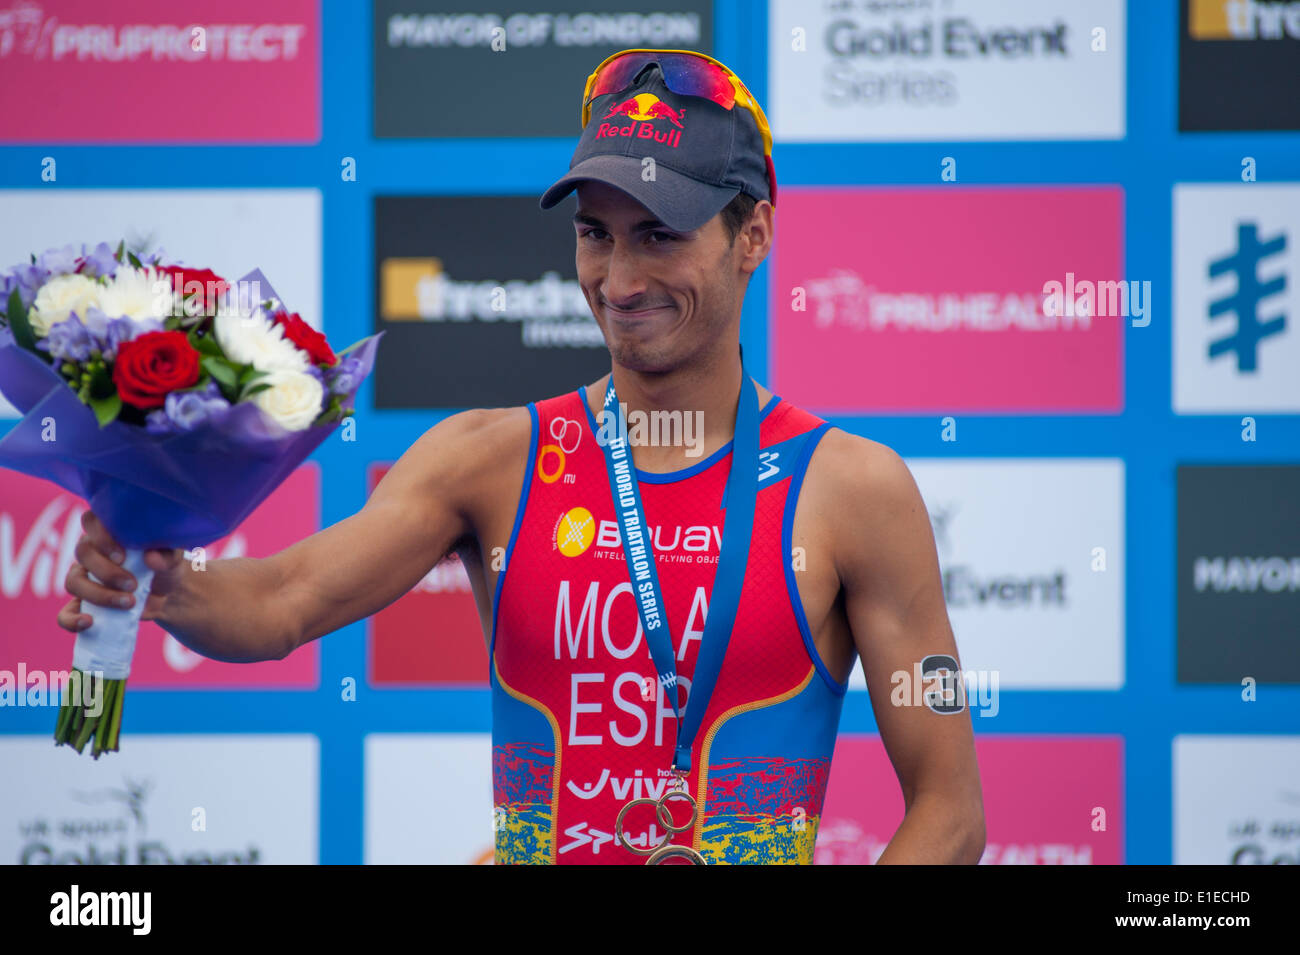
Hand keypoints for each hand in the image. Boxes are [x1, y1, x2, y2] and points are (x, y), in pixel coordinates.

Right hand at [57, 510, 185, 632]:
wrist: (168, 593)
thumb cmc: (165, 565)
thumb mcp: (173, 558)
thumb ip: (167, 555)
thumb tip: (151, 558)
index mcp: (109, 531)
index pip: (90, 521)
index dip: (101, 537)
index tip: (123, 556)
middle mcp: (91, 551)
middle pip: (82, 553)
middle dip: (107, 572)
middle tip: (133, 584)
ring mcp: (83, 578)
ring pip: (73, 581)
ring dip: (99, 595)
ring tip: (130, 602)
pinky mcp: (82, 604)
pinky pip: (64, 614)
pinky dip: (71, 620)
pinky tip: (89, 622)